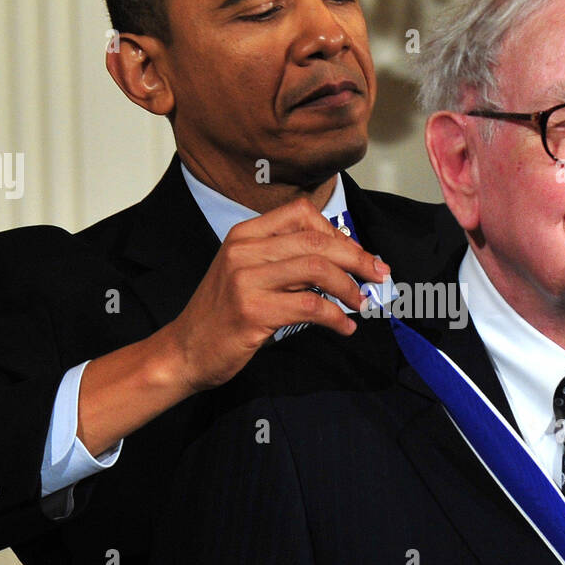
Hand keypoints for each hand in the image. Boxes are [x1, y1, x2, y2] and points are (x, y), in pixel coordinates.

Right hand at [166, 197, 389, 392]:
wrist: (185, 350)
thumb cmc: (224, 314)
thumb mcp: (248, 273)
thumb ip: (286, 260)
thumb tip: (343, 259)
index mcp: (245, 234)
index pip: (302, 214)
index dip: (338, 232)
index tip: (358, 255)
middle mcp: (244, 250)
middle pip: (316, 241)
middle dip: (357, 257)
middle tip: (379, 274)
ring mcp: (245, 280)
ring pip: (316, 270)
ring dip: (349, 288)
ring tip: (361, 303)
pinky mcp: (252, 311)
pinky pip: (310, 307)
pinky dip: (336, 317)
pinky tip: (344, 327)